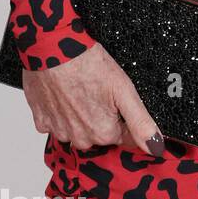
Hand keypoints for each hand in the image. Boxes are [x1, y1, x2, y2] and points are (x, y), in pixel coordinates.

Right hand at [21, 41, 163, 155]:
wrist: (53, 51)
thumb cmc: (89, 65)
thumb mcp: (124, 90)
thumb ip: (141, 122)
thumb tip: (156, 147)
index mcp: (102, 133)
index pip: (125, 137)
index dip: (126, 119)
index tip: (120, 102)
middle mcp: (79, 139)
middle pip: (101, 133)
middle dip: (104, 116)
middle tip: (101, 91)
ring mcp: (58, 132)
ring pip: (78, 129)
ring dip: (83, 115)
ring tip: (84, 89)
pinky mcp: (41, 122)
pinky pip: (57, 123)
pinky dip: (62, 112)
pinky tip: (66, 94)